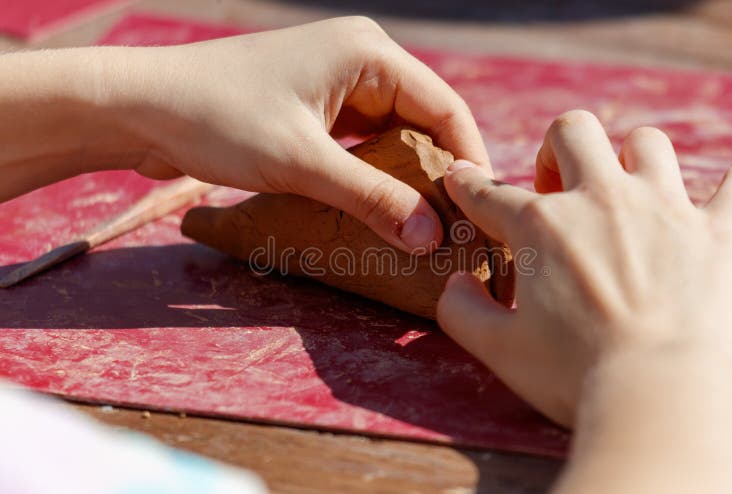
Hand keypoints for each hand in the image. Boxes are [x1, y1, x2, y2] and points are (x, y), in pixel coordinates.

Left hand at [104, 17, 490, 253]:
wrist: (141, 107)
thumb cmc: (219, 119)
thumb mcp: (303, 163)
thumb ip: (371, 198)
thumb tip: (431, 238)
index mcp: (369, 54)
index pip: (445, 107)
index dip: (469, 161)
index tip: (484, 212)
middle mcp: (360, 61)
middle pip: (423, 122)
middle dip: (438, 175)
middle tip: (457, 229)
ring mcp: (336, 85)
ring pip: (393, 137)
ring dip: (406, 179)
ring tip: (425, 228)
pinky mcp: (315, 108)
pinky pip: (362, 145)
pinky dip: (374, 176)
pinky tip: (382, 211)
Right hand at [437, 110, 731, 426]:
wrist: (659, 398)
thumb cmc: (573, 376)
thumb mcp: (497, 348)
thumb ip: (461, 310)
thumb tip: (454, 284)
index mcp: (542, 226)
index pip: (491, 193)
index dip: (468, 185)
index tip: (462, 177)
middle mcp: (601, 201)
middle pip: (573, 132)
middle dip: (558, 151)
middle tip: (558, 191)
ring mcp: (664, 210)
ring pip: (648, 144)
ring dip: (633, 158)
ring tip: (628, 186)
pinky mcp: (718, 234)